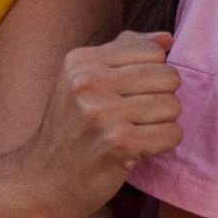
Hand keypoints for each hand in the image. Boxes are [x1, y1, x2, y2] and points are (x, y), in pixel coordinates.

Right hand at [18, 31, 181, 217]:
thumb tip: (166, 38)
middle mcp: (88, 81)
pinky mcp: (118, 141)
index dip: (151, 74)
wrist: (43, 179)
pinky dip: (162, 145)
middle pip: (168, 77)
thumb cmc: (70, 130)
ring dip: (162, 124)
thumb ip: (123, 54)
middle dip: (161, 99)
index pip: (152, 51)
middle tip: (135, 117)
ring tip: (134, 132)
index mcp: (80, 60)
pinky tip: (137, 149)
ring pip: (173, 106)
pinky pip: (172, 133)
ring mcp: (101, 111)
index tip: (129, 94)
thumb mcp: (83, 82)